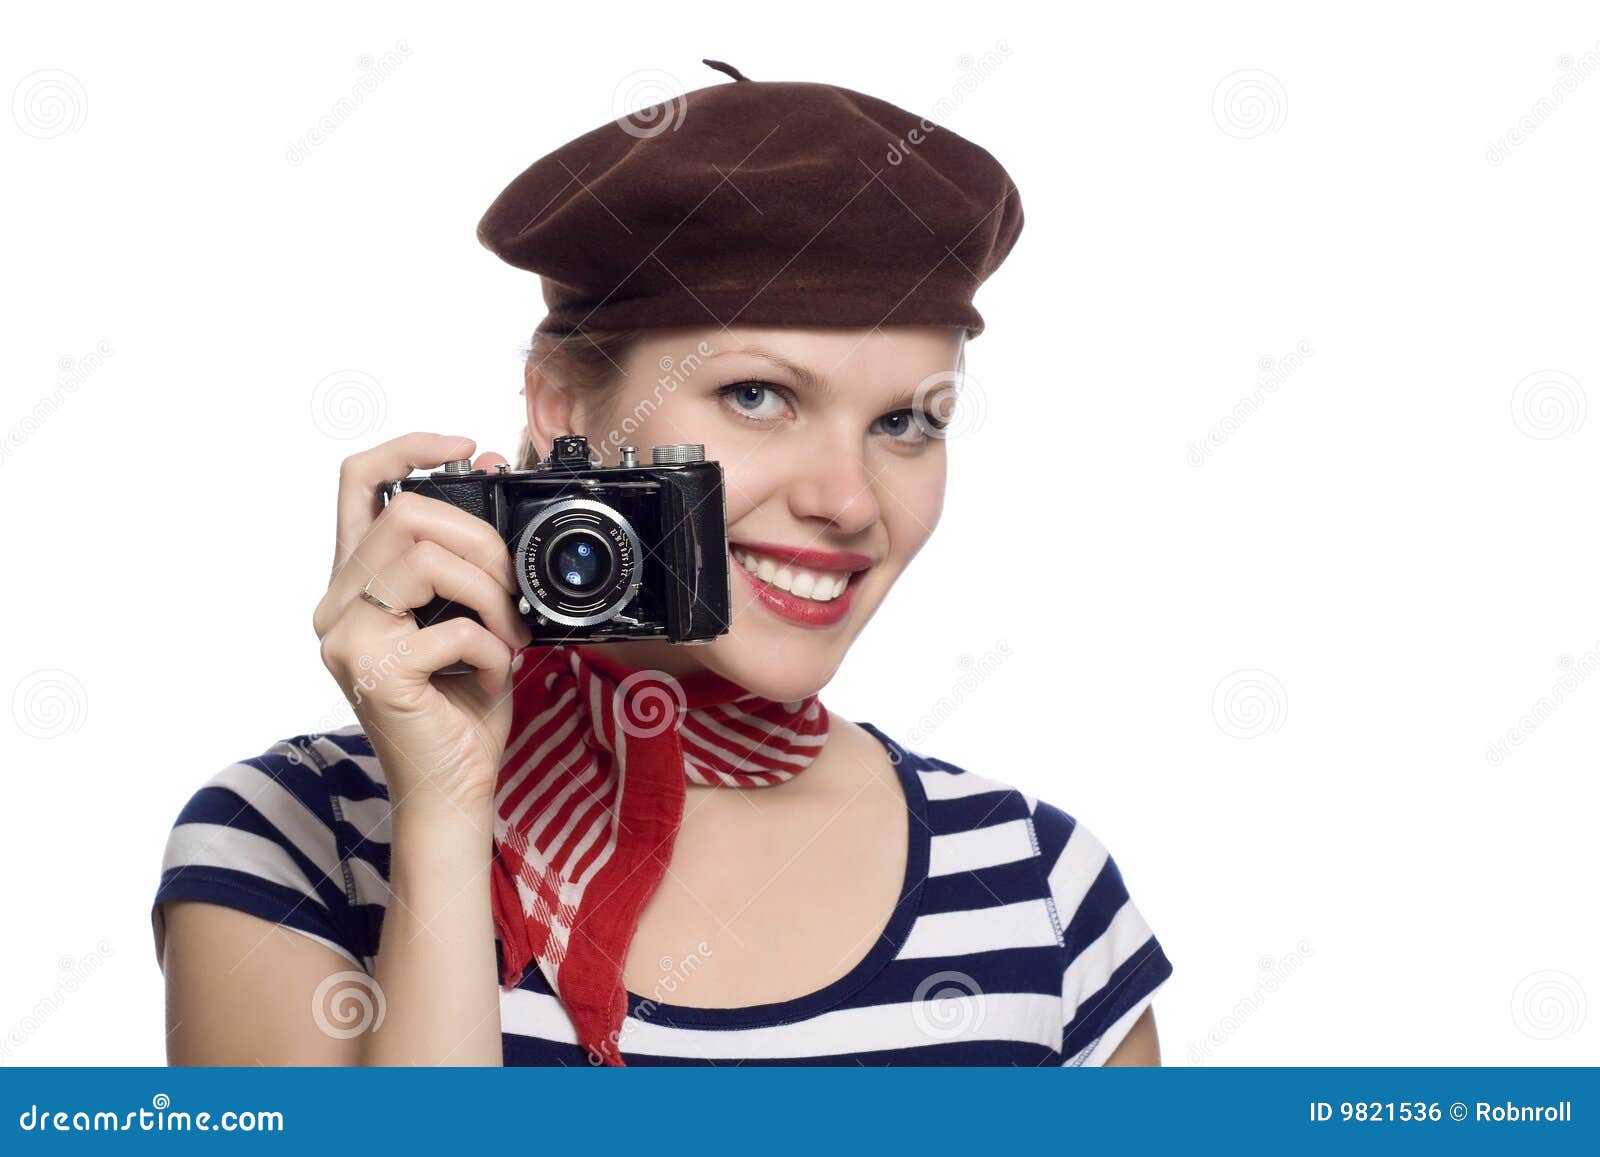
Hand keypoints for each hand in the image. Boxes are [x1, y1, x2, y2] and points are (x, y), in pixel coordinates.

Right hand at [312, 432, 531, 818]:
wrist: (454, 788)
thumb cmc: (461, 705)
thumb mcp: (470, 613)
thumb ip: (466, 552)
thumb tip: (489, 466)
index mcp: (357, 582)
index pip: (356, 481)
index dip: (408, 446)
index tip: (466, 445)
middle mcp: (337, 604)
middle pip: (404, 512)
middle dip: (480, 541)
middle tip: (510, 589)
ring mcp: (346, 639)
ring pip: (424, 559)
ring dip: (488, 591)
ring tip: (506, 632)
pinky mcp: (374, 673)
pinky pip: (452, 628)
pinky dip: (492, 648)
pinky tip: (491, 673)